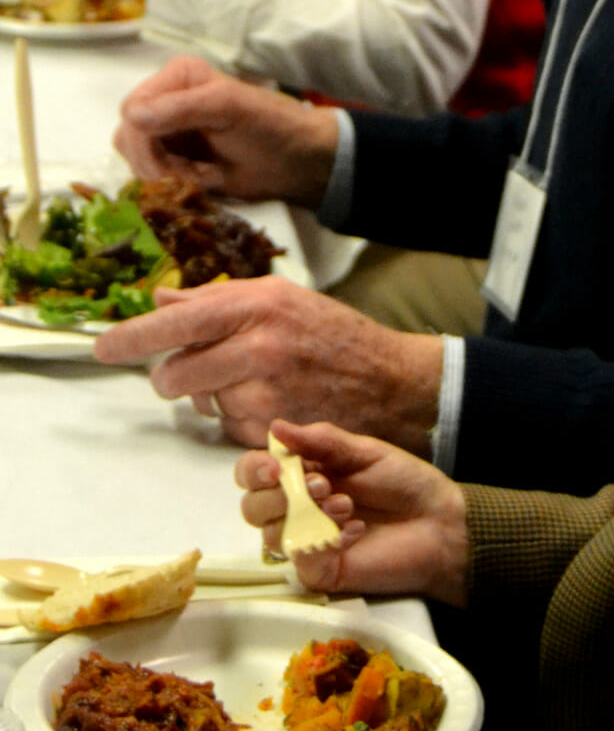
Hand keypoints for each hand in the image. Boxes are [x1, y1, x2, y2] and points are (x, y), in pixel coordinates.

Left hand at [92, 276, 446, 454]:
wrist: (391, 382)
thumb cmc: (334, 336)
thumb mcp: (281, 299)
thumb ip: (218, 299)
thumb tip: (160, 299)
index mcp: (259, 304)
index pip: (177, 321)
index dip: (133, 336)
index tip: (104, 347)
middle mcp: (259, 346)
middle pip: (176, 373)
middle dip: (175, 378)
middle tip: (199, 372)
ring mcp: (265, 392)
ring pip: (202, 403)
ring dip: (217, 398)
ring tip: (260, 384)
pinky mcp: (271, 431)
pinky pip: (228, 428)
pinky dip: (242, 421)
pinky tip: (275, 405)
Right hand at [115, 55, 339, 201]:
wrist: (296, 162)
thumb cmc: (269, 126)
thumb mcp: (229, 107)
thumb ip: (182, 108)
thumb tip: (132, 117)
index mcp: (178, 77)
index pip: (133, 108)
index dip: (145, 140)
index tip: (170, 165)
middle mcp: (166, 99)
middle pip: (127, 135)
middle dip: (154, 162)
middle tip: (190, 175)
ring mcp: (168, 131)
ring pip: (134, 158)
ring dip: (165, 174)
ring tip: (201, 175)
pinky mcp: (174, 158)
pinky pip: (150, 175)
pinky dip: (172, 183)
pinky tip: (202, 180)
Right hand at [236, 420, 467, 601]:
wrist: (439, 521)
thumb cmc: (404, 482)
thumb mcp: (365, 452)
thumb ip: (321, 440)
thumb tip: (275, 427)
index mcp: (302, 473)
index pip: (253, 473)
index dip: (254, 469)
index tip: (277, 468)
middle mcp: (296, 508)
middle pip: (251, 507)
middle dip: (279, 495)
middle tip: (322, 486)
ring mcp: (306, 541)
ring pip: (270, 535)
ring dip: (305, 516)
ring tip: (347, 507)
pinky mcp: (321, 571)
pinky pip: (302, 561)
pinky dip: (325, 542)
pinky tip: (356, 532)